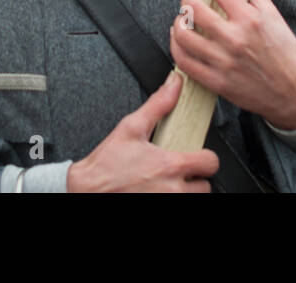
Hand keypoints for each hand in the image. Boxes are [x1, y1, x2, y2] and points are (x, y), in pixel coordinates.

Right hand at [67, 72, 218, 192]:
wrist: (85, 190)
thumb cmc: (105, 164)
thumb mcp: (131, 127)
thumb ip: (159, 104)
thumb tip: (174, 84)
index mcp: (170, 165)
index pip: (210, 163)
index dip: (205, 157)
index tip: (196, 156)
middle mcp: (172, 190)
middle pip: (206, 186)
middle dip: (196, 178)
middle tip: (181, 171)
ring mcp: (166, 204)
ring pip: (195, 199)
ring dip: (186, 192)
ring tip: (170, 183)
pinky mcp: (158, 212)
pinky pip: (179, 207)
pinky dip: (172, 198)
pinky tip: (159, 192)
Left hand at [169, 0, 295, 130]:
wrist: (294, 94)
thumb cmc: (287, 54)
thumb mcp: (275, 18)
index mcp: (250, 19)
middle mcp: (235, 39)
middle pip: (194, 9)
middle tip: (189, 0)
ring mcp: (223, 62)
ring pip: (184, 36)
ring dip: (178, 23)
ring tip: (182, 20)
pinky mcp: (217, 82)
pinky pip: (184, 62)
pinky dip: (177, 48)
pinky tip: (180, 41)